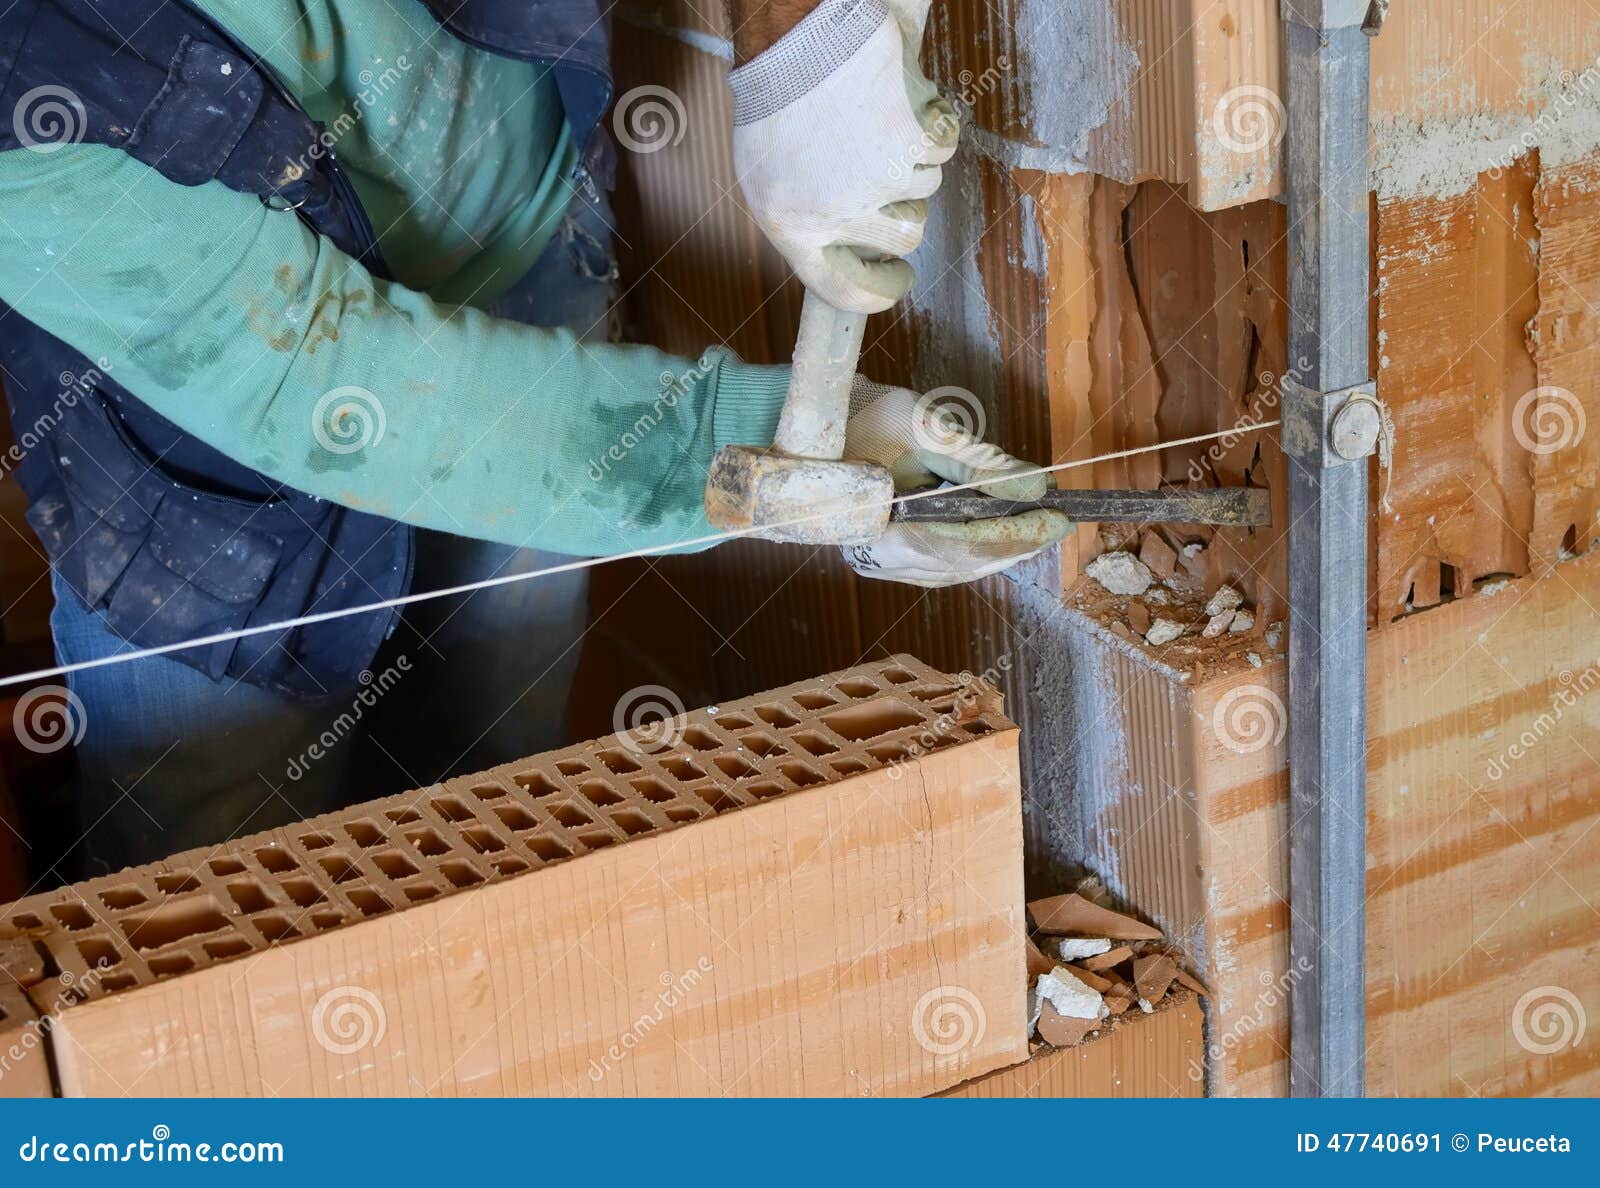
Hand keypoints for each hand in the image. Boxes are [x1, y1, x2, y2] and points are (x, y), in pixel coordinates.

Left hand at [729, 0, 958, 313]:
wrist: (794, 38)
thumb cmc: (777, 102)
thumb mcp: (768, 178)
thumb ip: (807, 222)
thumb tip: (851, 252)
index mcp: (793, 229)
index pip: (846, 290)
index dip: (880, 291)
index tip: (901, 279)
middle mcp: (838, 214)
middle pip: (904, 237)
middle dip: (903, 206)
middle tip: (885, 170)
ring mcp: (878, 180)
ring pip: (927, 188)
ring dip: (912, 158)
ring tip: (875, 121)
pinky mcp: (911, 143)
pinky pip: (942, 148)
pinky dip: (931, 125)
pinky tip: (898, 102)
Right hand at [840, 379, 1071, 586]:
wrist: (822, 424)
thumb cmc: (869, 420)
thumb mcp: (929, 432)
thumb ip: (981, 463)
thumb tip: (1037, 484)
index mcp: (885, 529)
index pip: (966, 541)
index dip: (1016, 531)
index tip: (1057, 517)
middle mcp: (882, 558)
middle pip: (965, 562)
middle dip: (1016, 543)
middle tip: (1057, 523)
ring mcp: (884, 563)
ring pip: (958, 569)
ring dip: (1002, 550)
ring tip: (1039, 530)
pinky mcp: (889, 557)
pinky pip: (944, 565)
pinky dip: (978, 552)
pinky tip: (1004, 539)